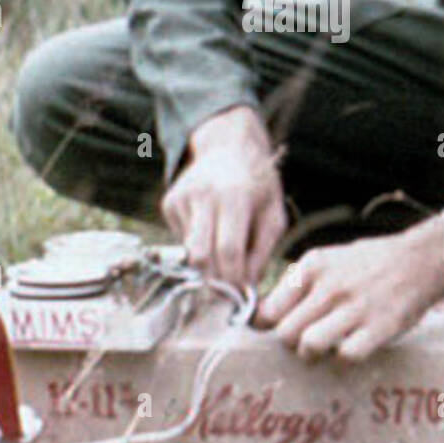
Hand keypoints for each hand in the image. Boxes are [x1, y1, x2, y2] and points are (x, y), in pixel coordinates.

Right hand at [160, 105, 286, 288]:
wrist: (229, 148)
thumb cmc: (259, 187)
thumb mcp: (274, 216)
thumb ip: (262, 253)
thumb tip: (245, 290)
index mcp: (235, 196)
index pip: (229, 250)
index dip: (234, 279)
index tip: (242, 294)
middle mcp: (204, 195)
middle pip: (202, 256)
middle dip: (216, 280)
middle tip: (230, 289)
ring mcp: (182, 197)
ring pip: (189, 252)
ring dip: (208, 264)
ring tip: (225, 254)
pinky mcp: (169, 203)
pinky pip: (182, 240)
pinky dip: (198, 246)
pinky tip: (211, 229)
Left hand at [254, 216, 443, 361]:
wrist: (420, 259)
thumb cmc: (367, 264)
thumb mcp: (327, 260)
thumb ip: (296, 285)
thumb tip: (260, 317)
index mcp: (313, 265)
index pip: (268, 309)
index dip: (265, 327)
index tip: (271, 332)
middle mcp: (331, 285)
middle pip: (285, 332)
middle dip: (289, 343)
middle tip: (300, 340)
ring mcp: (355, 307)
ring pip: (309, 345)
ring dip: (311, 354)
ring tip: (319, 349)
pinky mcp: (379, 328)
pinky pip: (345, 357)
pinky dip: (342, 360)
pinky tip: (348, 349)